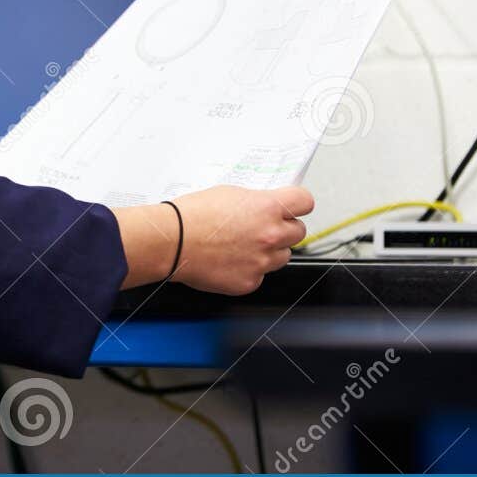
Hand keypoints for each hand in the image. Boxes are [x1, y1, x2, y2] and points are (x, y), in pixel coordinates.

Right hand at [111, 185, 312, 293]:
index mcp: (267, 208)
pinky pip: (260, 275)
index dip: (298, 203)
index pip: (305, 202)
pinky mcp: (249, 282)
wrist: (171, 242)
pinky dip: (249, 268)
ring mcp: (262, 261)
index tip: (294, 206)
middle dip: (284, 228)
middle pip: (299, 232)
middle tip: (265, 226)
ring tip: (244, 245)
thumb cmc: (191, 216)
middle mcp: (270, 235)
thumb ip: (255, 201)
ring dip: (270, 251)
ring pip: (282, 256)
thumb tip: (266, 206)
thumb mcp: (228, 193)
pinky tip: (231, 260)